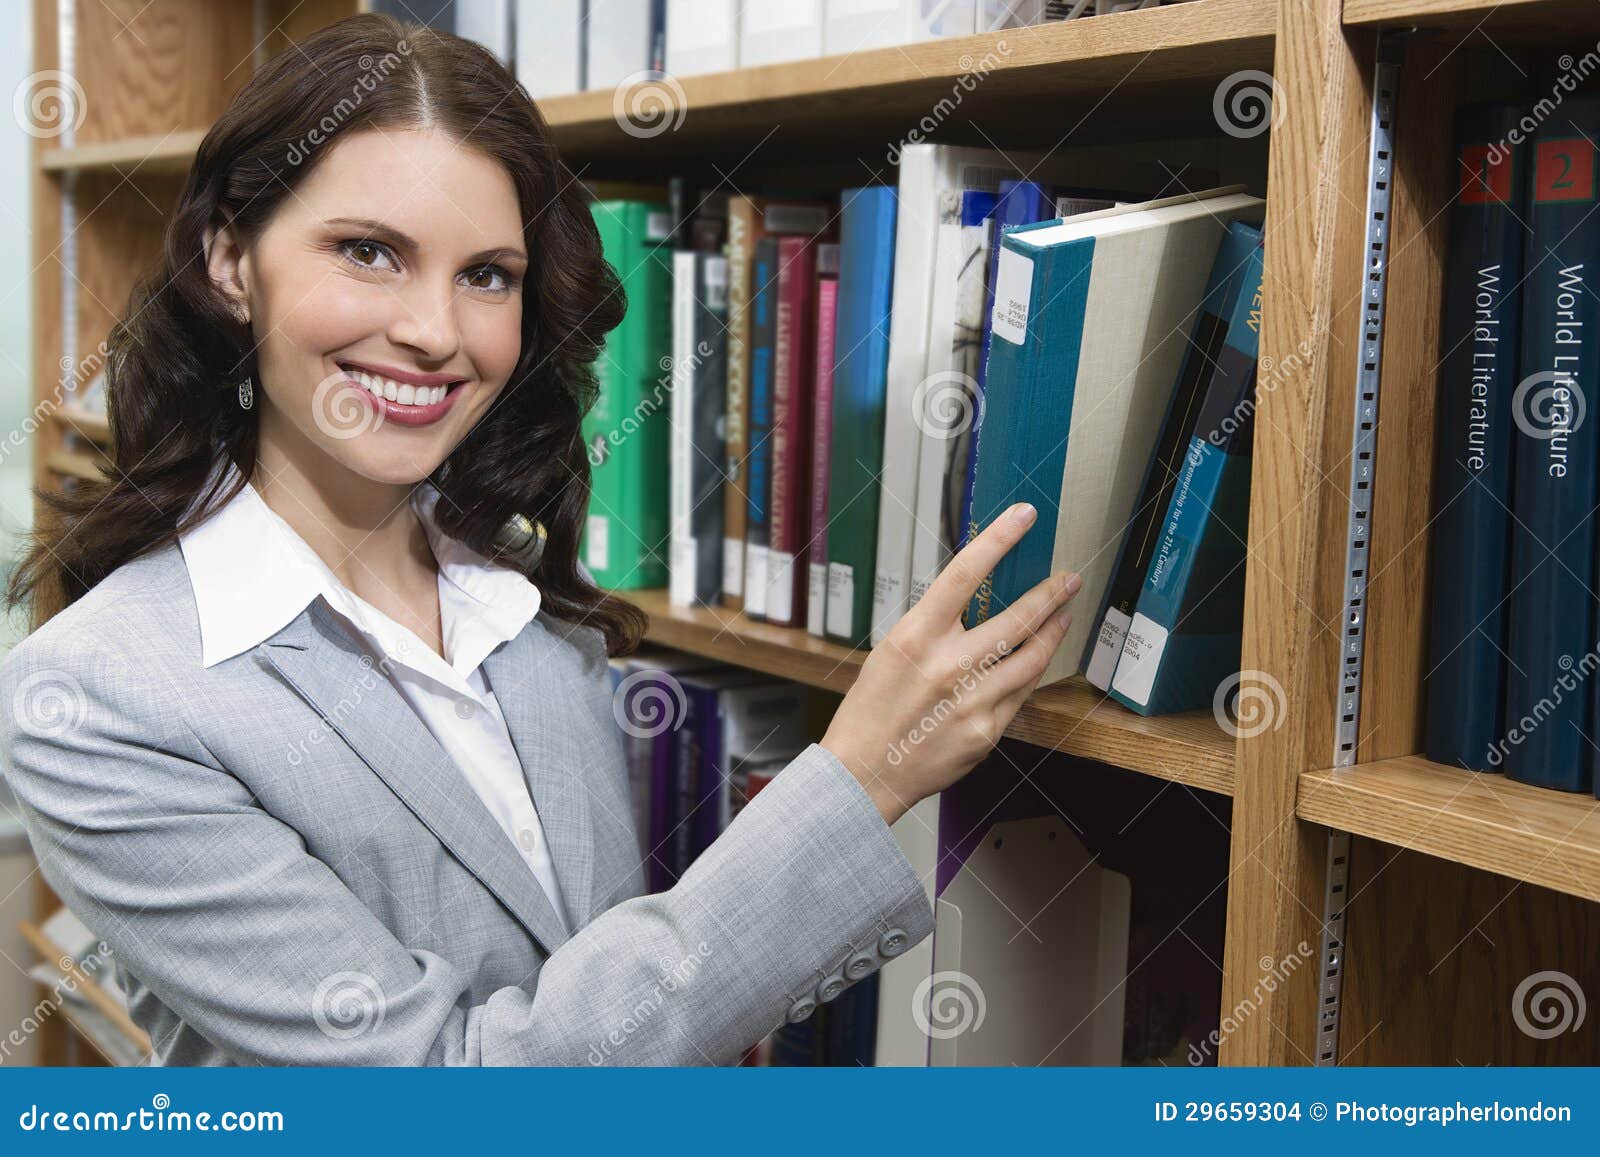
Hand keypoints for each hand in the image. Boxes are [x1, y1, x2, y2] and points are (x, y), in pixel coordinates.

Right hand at [821, 502, 1082, 825]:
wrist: (864, 773)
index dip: (997, 539)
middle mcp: (949, 665)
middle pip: (1017, 619)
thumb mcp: (890, 652)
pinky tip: (1037, 660)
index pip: (964, 574)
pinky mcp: (988, 731)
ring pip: (1032, 658)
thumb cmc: (871, 710)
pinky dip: (1032, 672)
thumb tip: (973, 600)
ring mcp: (973, 701)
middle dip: (1050, 594)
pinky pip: (1021, 694)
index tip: (1023, 516)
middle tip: (1069, 578)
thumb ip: (933, 627)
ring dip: (1053, 631)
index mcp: (916, 637)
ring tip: (1064, 615)